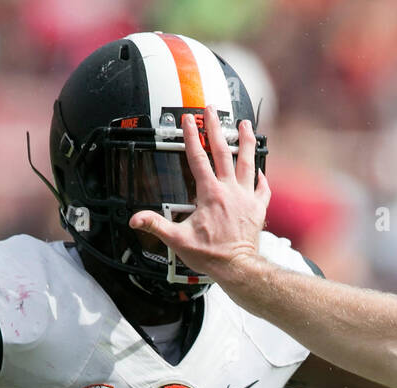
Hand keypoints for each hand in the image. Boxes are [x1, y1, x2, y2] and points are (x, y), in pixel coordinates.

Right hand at [129, 107, 269, 287]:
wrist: (238, 268)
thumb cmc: (211, 255)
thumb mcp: (177, 240)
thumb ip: (156, 225)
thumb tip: (135, 219)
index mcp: (210, 193)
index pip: (198, 158)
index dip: (191, 136)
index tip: (188, 120)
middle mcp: (230, 190)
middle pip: (223, 151)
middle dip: (216, 128)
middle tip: (211, 110)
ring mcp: (246, 198)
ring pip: (248, 162)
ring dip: (246, 142)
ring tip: (246, 125)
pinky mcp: (258, 209)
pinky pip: (262, 188)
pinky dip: (261, 177)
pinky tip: (259, 169)